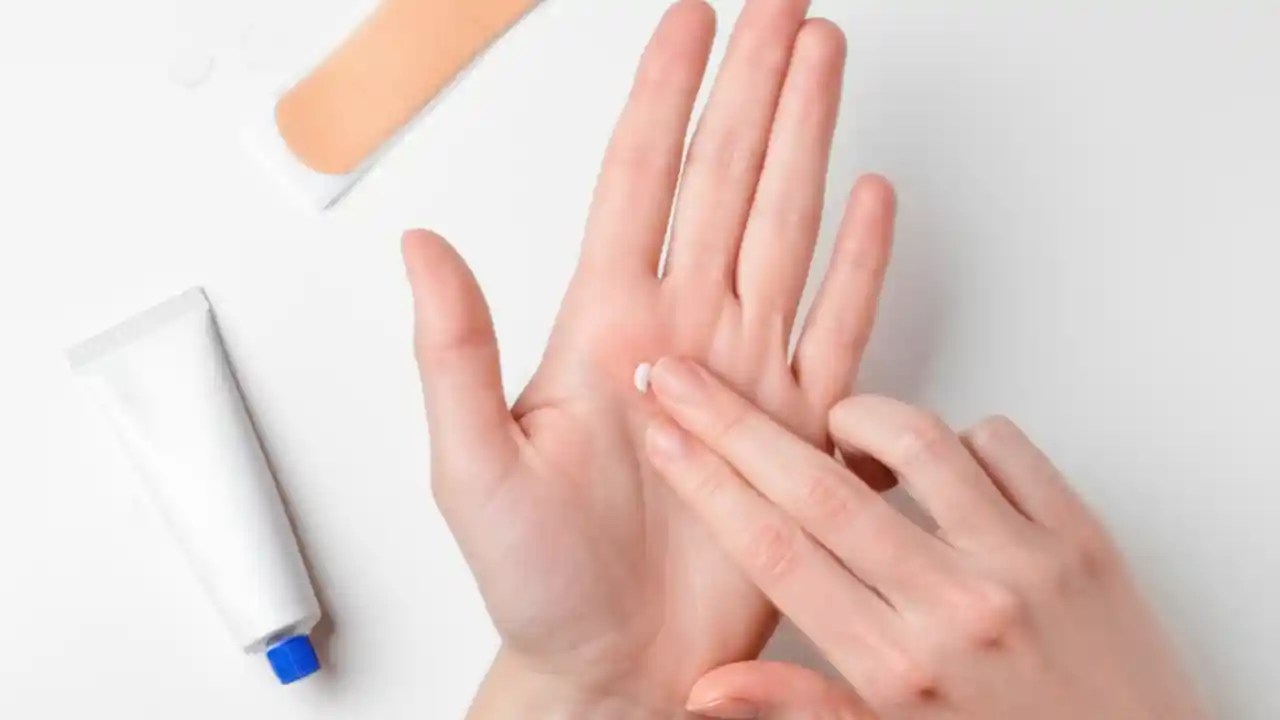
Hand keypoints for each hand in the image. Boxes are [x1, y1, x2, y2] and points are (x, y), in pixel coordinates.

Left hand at [402, 0, 896, 714]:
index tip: (693, 20)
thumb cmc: (537, 583)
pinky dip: (858, 260)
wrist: (611, 665)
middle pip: (724, 178)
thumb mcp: (470, 464)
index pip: (640, 179)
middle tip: (784, 11)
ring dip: (805, 140)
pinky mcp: (791, 428)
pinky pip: (836, 324)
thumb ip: (454, 350)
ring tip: (824, 62)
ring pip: (782, 226)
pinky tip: (866, 197)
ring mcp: (742, 372)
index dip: (666, 94)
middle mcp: (679, 333)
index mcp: (604, 327)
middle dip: (755, 86)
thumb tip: (420, 244)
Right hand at [642, 357, 1210, 719]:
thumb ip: (801, 705)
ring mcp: (1026, 564)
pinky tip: (940, 466)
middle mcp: (957, 608)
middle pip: (819, 487)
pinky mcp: (1082, 536)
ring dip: (857, 418)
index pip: (774, 554)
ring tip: (836, 431)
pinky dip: (959, 436)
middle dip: (735, 423)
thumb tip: (706, 686)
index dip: (707, 483)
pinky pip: (1002, 442)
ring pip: (916, 441)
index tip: (664, 435)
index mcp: (895, 670)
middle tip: (686, 377)